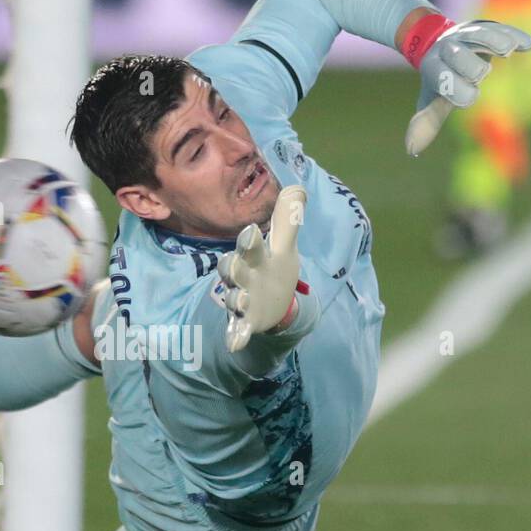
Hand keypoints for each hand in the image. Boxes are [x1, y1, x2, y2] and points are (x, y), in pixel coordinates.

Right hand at [216, 184, 305, 352]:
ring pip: (233, 298)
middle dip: (232, 266)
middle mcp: (244, 276)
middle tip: (232, 262)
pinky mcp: (246, 322)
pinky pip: (237, 329)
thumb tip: (298, 187)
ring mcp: (243, 300)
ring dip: (235, 299)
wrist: (273, 303)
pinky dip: (236, 335)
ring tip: (241, 300)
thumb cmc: (273, 268)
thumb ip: (288, 221)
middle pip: (232, 269)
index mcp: (254, 256)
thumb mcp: (284, 247)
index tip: (253, 230)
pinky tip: (235, 343)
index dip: (249, 239)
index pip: (249, 245)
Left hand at [403, 17, 530, 156]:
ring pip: (477, 34)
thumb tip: (411, 150)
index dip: (455, 88)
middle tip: (481, 73)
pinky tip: (527, 44)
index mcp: (433, 68)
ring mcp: (465, 34)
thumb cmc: (438, 79)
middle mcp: (448, 49)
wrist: (433, 41)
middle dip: (470, 65)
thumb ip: (426, 123)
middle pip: (459, 56)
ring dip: (492, 40)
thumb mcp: (430, 100)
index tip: (470, 98)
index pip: (442, 79)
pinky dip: (513, 35)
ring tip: (507, 50)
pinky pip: (499, 27)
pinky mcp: (484, 26)